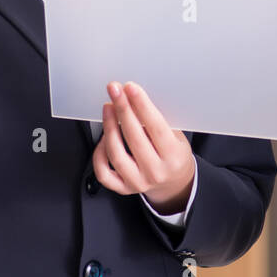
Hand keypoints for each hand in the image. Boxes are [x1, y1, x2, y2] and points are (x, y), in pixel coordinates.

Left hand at [92, 81, 195, 214]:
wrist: (173, 182)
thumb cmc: (174, 154)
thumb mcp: (177, 137)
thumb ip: (161, 122)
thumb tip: (136, 97)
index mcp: (173, 157)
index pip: (156, 127)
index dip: (142, 105)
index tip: (131, 88)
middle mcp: (156, 172)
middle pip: (134, 137)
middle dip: (122, 109)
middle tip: (115, 90)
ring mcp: (138, 182)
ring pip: (116, 154)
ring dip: (109, 126)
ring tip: (109, 108)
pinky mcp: (124, 188)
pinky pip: (103, 172)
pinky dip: (99, 152)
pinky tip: (104, 137)